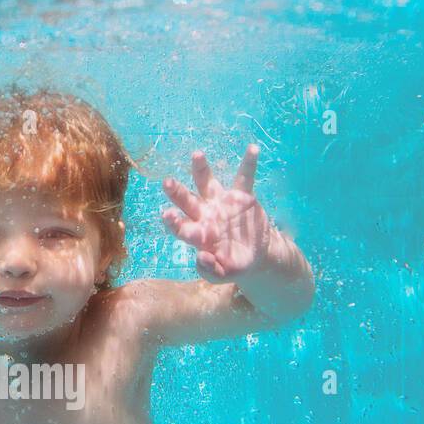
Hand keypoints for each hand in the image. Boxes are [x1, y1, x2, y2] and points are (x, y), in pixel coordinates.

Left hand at [161, 145, 274, 282]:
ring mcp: (221, 203)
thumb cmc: (234, 265)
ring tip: (197, 155)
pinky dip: (249, 164)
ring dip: (201, 169)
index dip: (174, 222)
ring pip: (207, 183)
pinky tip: (252, 149)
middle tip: (167, 182)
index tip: (167, 214)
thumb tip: (200, 258)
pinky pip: (245, 177)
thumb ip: (211, 270)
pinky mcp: (242, 196)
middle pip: (187, 201)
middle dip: (177, 192)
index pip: (182, 227)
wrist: (257, 255)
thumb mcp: (224, 274)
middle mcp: (205, 214)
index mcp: (198, 234)